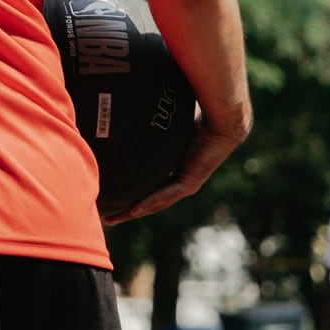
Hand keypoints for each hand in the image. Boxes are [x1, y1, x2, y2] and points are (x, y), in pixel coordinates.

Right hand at [99, 113, 246, 225]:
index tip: (111, 201)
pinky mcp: (190, 183)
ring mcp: (185, 185)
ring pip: (155, 203)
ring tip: (114, 218)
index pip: (149, 189)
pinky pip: (167, 194)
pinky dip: (150, 201)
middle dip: (127, 212)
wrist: (222, 124)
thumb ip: (150, 128)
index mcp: (173, 173)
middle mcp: (178, 183)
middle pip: (149, 202)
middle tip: (107, 219)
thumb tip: (130, 110)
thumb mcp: (166, 130)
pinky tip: (135, 209)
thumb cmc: (196, 122)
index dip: (130, 196)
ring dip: (134, 212)